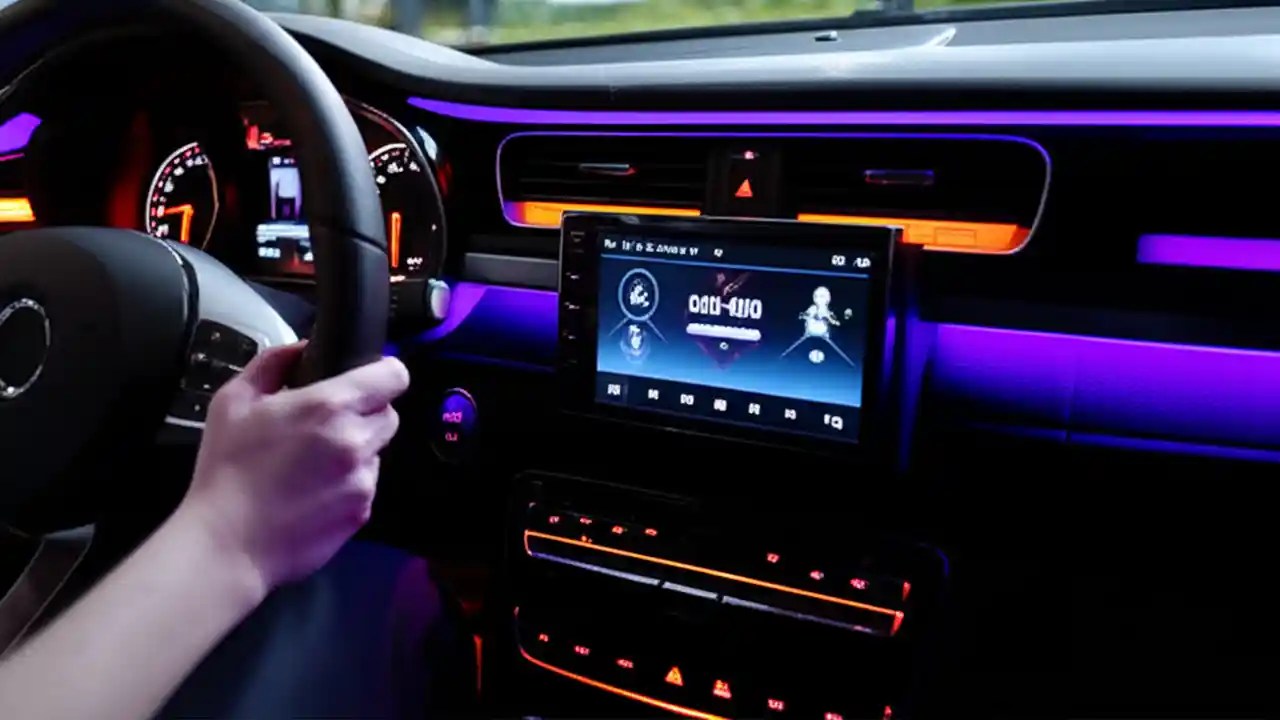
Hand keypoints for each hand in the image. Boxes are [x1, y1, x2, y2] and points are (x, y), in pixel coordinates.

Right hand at [178, 343, 409, 593]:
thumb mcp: (234, 401)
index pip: (394, 376)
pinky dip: (348, 484)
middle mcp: (356, 441)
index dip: (385, 373)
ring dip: (357, 450)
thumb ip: (273, 363)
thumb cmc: (226, 470)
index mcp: (330, 406)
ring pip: (377, 451)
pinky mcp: (362, 512)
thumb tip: (302, 347)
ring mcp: (363, 480)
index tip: (369, 377)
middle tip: (327, 424)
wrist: (227, 543)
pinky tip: (312, 491)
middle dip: (366, 413)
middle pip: (389, 414)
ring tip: (312, 463)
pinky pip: (366, 486)